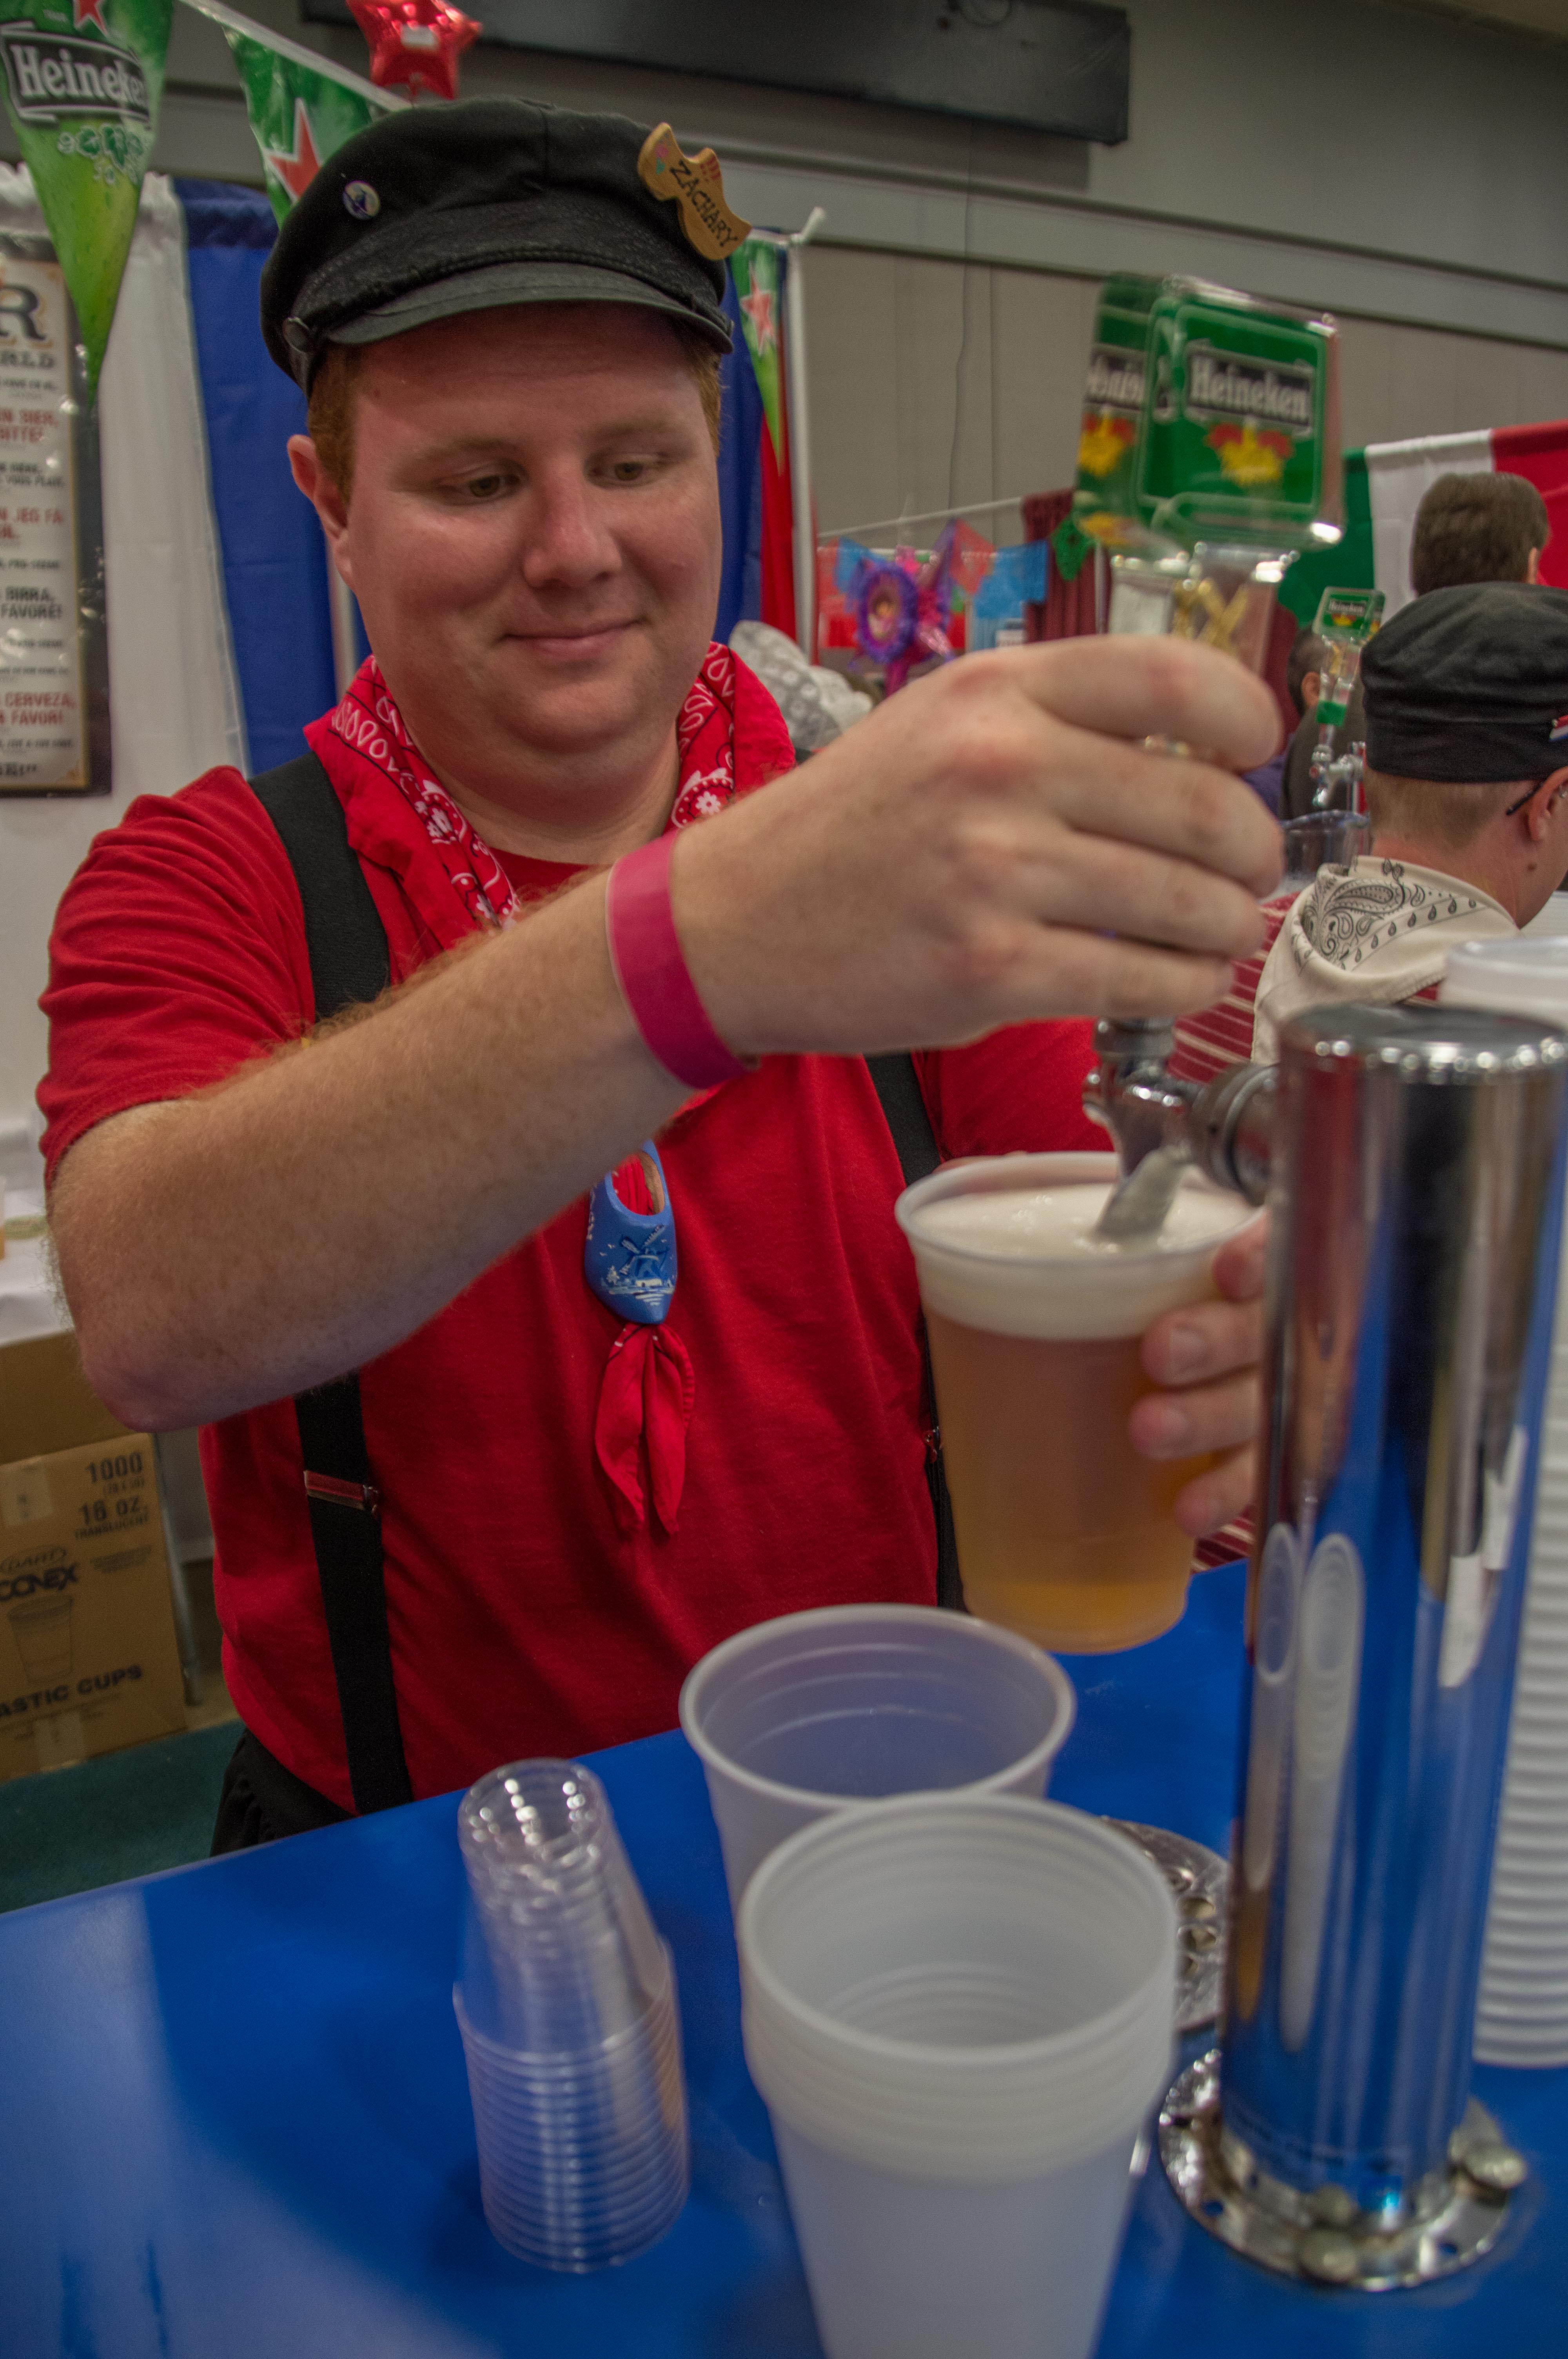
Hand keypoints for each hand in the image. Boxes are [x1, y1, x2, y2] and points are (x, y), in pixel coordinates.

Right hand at [673, 634, 1281, 1057]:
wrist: (735, 923)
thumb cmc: (854, 828)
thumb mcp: (945, 722)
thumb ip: (1062, 721)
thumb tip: (1204, 760)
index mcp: (997, 692)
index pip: (1174, 680)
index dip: (1246, 720)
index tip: (1258, 754)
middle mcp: (999, 769)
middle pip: (1204, 809)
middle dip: (1255, 853)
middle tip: (1253, 872)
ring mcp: (994, 872)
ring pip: (1184, 906)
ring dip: (1229, 929)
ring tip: (1223, 934)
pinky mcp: (989, 969)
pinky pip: (1136, 982)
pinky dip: (1183, 987)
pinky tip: (1181, 980)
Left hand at [1130, 1215, 1266, 1537]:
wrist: (1188, 1337)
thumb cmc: (1149, 1281)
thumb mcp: (1134, 1246)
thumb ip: (1098, 1222)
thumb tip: (991, 1188)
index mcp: (1253, 1264)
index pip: (1272, 1250)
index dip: (1258, 1258)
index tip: (1226, 1270)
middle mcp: (1273, 1328)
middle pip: (1258, 1331)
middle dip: (1214, 1341)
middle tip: (1161, 1351)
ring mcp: (1272, 1394)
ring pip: (1253, 1405)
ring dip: (1205, 1419)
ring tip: (1148, 1430)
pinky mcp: (1258, 1451)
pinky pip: (1248, 1474)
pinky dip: (1220, 1492)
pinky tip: (1187, 1509)